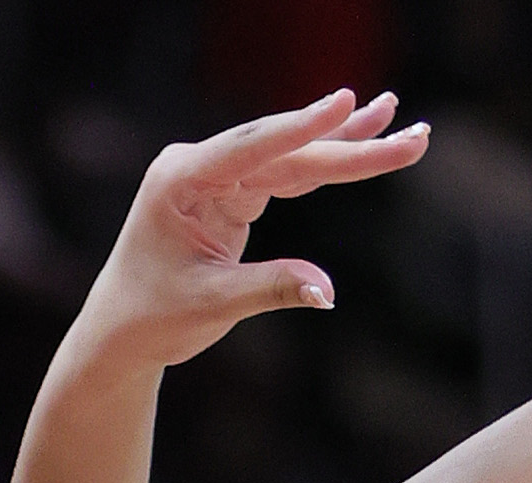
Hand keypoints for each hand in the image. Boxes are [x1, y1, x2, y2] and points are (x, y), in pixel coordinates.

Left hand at [68, 90, 428, 372]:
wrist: (121, 331)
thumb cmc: (153, 315)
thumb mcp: (214, 304)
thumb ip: (272, 289)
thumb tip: (329, 291)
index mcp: (182, 179)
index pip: (254, 147)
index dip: (304, 128)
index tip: (346, 103)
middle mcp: (199, 166)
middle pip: (286, 150)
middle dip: (350, 141)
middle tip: (410, 131)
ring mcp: (216, 176)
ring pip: (292, 158)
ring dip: (346, 147)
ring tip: (400, 127)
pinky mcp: (230, 192)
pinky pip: (285, 176)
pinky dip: (324, 169)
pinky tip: (362, 148)